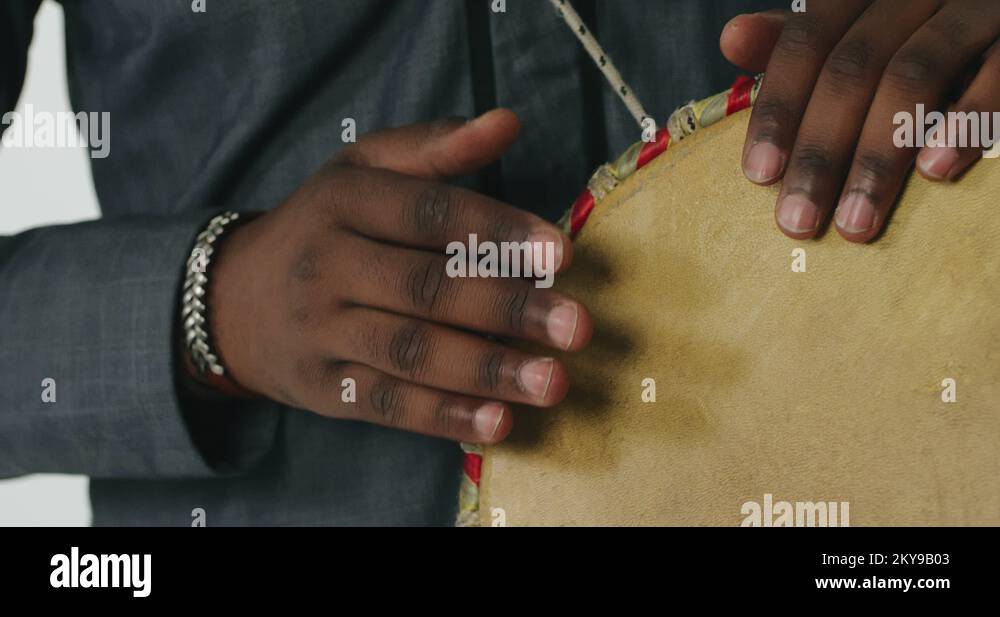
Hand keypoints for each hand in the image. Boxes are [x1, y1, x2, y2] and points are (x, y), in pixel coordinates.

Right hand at [202, 110, 591, 443]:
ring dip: (486, 370)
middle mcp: (328, 264)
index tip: (561, 254)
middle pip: (425, 287)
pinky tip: (498, 425)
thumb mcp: (362, 172)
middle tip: (577, 327)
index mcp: (344, 200)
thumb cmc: (322, 228)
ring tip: (553, 382)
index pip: (428, 213)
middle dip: (506, 308)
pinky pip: (388, 405)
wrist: (231, 300)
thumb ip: (434, 148)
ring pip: (410, 351)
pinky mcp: (323, 388)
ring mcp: (322, 331)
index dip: (497, 232)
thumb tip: (507, 122)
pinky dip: (444, 417)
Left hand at [721, 1, 999, 241]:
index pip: (806, 41)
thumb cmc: (927, 27)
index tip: (759, 174)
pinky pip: (997, 70)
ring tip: (855, 221)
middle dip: (819, 151)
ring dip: (878, 155)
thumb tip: (733, 39)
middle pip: (852, 67)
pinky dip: (965, 120)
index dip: (780, 108)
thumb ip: (805, 40)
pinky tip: (935, 171)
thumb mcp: (862, 27)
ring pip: (914, 74)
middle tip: (799, 222)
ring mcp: (973, 5)